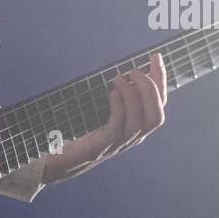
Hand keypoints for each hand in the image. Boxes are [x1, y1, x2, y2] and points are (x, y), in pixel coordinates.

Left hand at [42, 53, 166, 183]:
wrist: (57, 160)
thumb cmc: (80, 131)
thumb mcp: (102, 109)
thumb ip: (116, 95)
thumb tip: (124, 70)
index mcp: (136, 127)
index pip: (159, 105)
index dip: (160, 80)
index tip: (155, 57)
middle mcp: (132, 137)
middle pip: (156, 116)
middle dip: (151, 89)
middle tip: (134, 69)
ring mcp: (117, 144)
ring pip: (140, 123)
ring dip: (133, 95)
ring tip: (119, 77)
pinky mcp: (100, 147)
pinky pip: (117, 127)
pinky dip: (119, 107)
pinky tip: (112, 93)